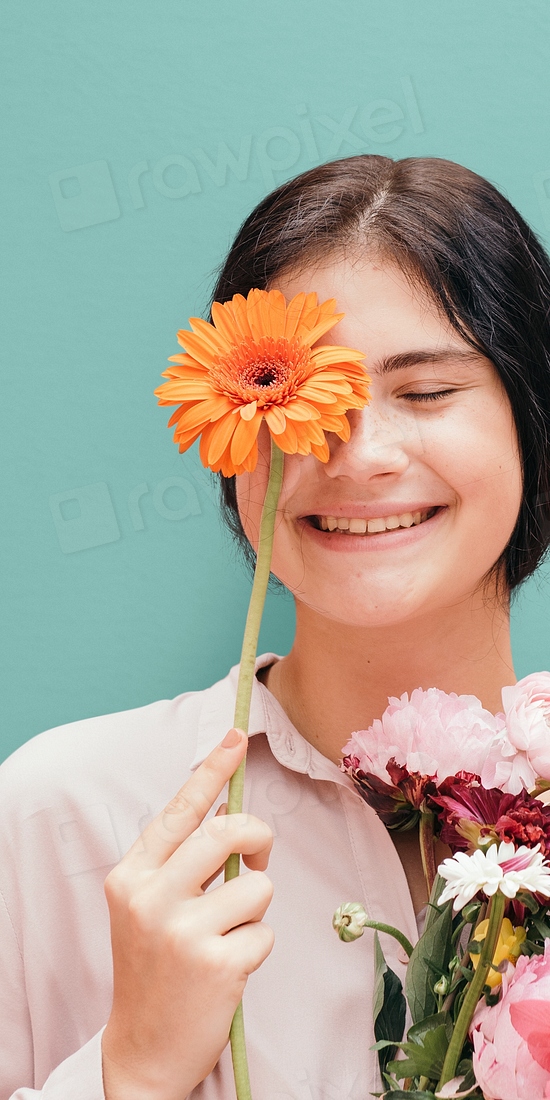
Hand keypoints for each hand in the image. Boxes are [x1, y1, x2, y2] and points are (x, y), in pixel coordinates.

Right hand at [101, 728, 273, 1099]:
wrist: (144, 1048)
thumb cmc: (155, 966)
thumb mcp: (147, 907)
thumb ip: (179, 863)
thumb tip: (228, 813)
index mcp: (131, 876)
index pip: (179, 811)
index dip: (212, 770)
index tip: (237, 736)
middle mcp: (150, 897)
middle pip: (228, 832)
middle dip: (258, 838)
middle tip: (259, 860)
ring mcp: (181, 932)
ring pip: (257, 884)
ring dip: (255, 908)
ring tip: (228, 934)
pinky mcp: (216, 964)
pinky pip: (264, 931)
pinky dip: (256, 947)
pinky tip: (228, 970)